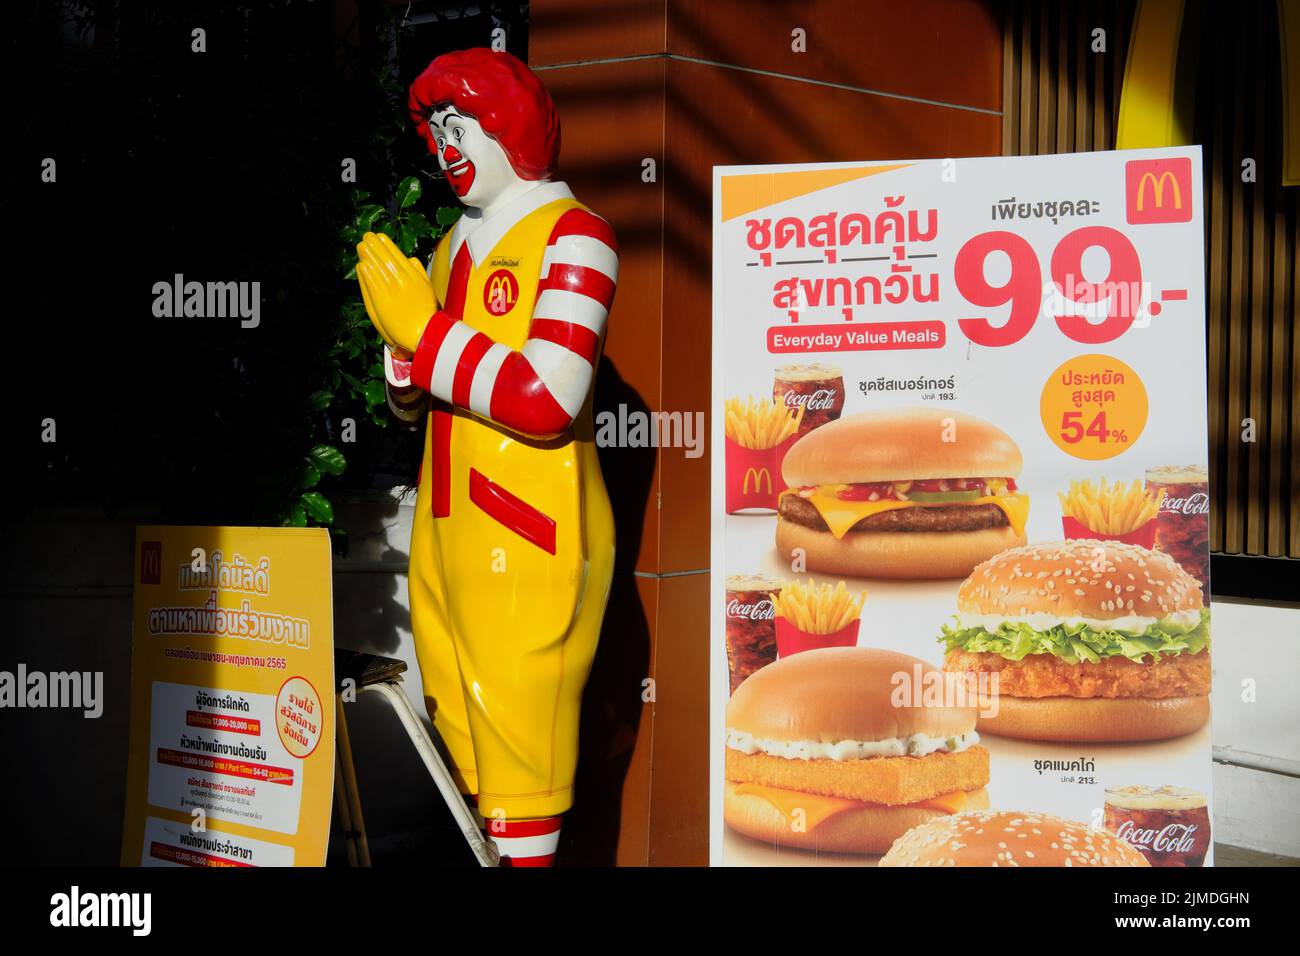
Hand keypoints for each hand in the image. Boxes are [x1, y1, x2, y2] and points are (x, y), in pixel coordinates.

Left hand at [356, 232, 436, 353]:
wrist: (423, 332)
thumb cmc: (426, 312)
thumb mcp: (427, 288)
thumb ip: (419, 271)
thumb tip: (410, 258)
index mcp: (414, 276)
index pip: (398, 255)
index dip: (387, 245)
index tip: (379, 236)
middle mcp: (403, 280)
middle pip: (386, 259)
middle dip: (375, 246)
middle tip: (366, 237)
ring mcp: (392, 290)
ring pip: (378, 269)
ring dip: (368, 256)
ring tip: (361, 246)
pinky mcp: (383, 301)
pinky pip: (373, 284)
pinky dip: (366, 273)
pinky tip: (362, 265)